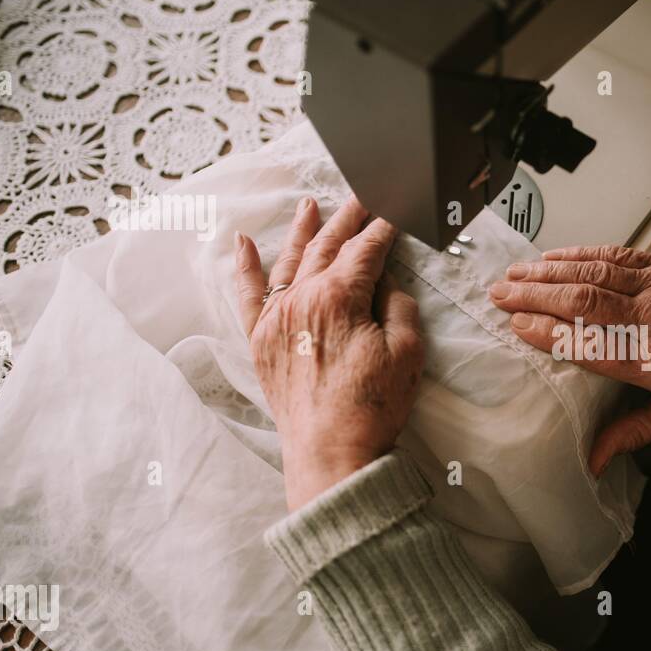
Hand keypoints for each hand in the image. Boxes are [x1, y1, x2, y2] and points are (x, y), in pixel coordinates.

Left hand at [235, 196, 423, 510]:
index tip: (392, 212)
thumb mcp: (406, 352)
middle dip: (346, 220)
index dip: (383, 229)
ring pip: (288, 261)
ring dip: (301, 231)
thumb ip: (399, 307)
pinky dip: (245, 267)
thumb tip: (386, 287)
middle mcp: (301, 299)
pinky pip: (248, 295)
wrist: (330, 451)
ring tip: (310, 206)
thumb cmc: (371, 406)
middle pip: (326, 247)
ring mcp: (275, 319)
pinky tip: (243, 245)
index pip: (365, 250)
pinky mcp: (260, 342)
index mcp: (339, 297)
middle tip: (359, 199)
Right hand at [488, 246, 650, 474]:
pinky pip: (614, 255)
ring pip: (594, 272)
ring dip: (548, 272)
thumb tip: (592, 463)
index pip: (591, 344)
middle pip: (584, 301)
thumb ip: (632, 434)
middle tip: (498, 296)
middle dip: (535, 296)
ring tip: (513, 275)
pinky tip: (551, 257)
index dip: (548, 333)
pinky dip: (578, 255)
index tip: (515, 327)